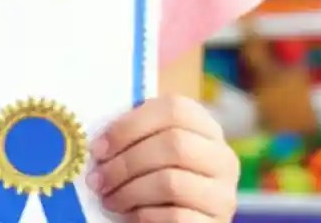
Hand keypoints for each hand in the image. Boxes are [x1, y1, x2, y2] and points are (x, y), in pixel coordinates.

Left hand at [87, 95, 238, 221]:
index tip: (98, 148)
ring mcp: (224, 193)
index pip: (174, 109)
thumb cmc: (153, 180)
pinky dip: (144, 216)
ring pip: (172, 182)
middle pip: (174, 144)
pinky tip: (130, 216)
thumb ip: (133, 136)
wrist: (175, 222)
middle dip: (125, 163)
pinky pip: (176, 216)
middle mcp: (222, 158)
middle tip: (97, 180)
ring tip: (109, 200)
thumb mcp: (147, 151)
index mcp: (205, 128)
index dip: (129, 125)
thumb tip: (99, 142)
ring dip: (129, 192)